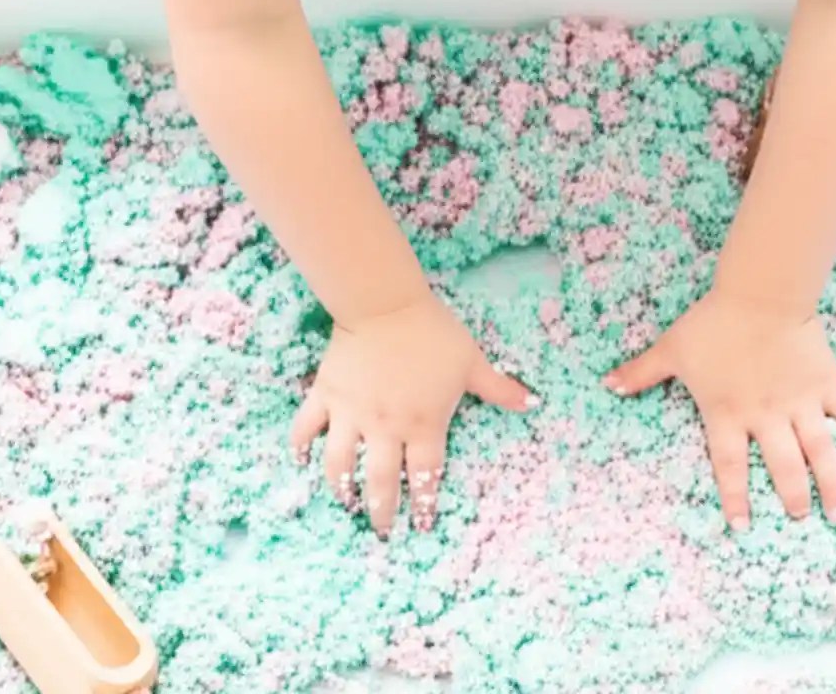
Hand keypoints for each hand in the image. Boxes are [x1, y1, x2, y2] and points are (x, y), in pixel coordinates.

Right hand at [289, 294, 535, 537]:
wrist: (385, 305)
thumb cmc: (433, 334)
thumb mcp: (472, 363)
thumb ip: (500, 388)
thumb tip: (534, 403)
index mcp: (423, 425)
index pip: (424, 476)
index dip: (423, 503)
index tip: (420, 524)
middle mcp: (385, 428)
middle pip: (381, 481)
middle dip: (382, 512)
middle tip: (382, 531)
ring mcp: (351, 414)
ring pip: (340, 464)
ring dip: (342, 489)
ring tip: (346, 504)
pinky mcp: (326, 395)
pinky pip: (306, 428)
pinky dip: (301, 447)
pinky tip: (301, 462)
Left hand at [604, 288, 835, 528]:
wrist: (760, 295)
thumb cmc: (713, 323)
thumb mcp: (672, 349)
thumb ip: (641, 372)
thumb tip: (608, 384)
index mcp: (727, 415)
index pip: (729, 468)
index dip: (735, 499)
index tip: (742, 527)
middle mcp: (766, 417)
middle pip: (783, 469)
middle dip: (793, 499)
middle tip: (800, 519)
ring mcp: (800, 402)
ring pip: (821, 453)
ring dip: (833, 485)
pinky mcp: (826, 383)